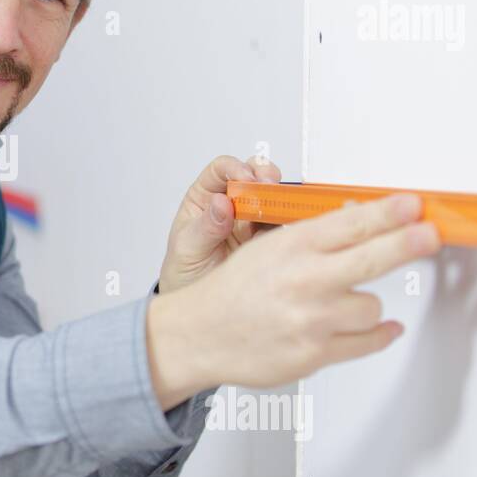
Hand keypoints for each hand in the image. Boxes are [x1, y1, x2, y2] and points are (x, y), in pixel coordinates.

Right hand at [146, 192, 442, 403]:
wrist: (199, 334)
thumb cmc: (233, 290)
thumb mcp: (266, 248)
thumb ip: (314, 237)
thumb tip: (362, 218)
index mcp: (291, 247)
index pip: (350, 223)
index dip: (389, 212)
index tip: (414, 204)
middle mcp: (304, 281)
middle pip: (373, 258)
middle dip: (409, 243)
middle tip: (431, 235)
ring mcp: (312, 320)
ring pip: (372, 305)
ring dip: (365, 301)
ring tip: (346, 300)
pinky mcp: (316, 354)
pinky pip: (368, 341)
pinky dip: (379, 333)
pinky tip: (384, 327)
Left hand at [156, 154, 281, 295]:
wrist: (201, 308)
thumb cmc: (185, 272)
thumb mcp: (187, 251)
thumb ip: (203, 228)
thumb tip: (220, 203)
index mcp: (204, 198)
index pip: (220, 170)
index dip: (235, 168)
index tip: (245, 179)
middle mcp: (231, 203)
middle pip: (253, 174)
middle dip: (264, 176)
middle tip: (270, 188)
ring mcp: (253, 219)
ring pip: (273, 196)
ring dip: (281, 197)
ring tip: (282, 208)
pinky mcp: (270, 237)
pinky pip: (285, 223)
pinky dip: (291, 220)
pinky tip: (290, 226)